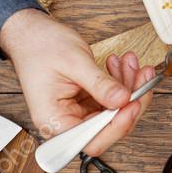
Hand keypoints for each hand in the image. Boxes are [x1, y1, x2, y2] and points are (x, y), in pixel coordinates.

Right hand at [0, 9, 155, 157]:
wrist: (28, 32)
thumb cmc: (39, 46)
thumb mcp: (73, 62)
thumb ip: (100, 84)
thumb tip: (123, 100)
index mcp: (54, 121)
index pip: (93, 140)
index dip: (117, 126)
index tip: (134, 103)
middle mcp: (66, 123)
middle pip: (110, 128)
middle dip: (131, 101)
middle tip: (143, 76)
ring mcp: (78, 114)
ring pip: (116, 113)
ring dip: (129, 88)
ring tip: (131, 63)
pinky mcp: (87, 104)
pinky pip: (112, 101)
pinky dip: (121, 84)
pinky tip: (122, 66)